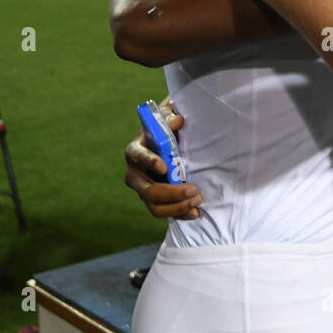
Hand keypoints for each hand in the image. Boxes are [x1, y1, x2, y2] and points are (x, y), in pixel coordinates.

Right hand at [124, 103, 201, 219]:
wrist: (165, 144)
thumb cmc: (165, 130)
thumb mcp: (166, 119)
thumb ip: (170, 118)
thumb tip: (178, 120)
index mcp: (135, 151)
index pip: (138, 157)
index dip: (149, 162)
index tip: (164, 166)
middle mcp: (135, 174)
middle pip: (148, 190)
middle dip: (171, 193)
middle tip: (193, 189)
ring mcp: (143, 191)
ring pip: (155, 206)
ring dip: (177, 206)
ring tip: (197, 199)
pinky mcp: (154, 202)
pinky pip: (165, 213)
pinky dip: (181, 214)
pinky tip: (196, 212)